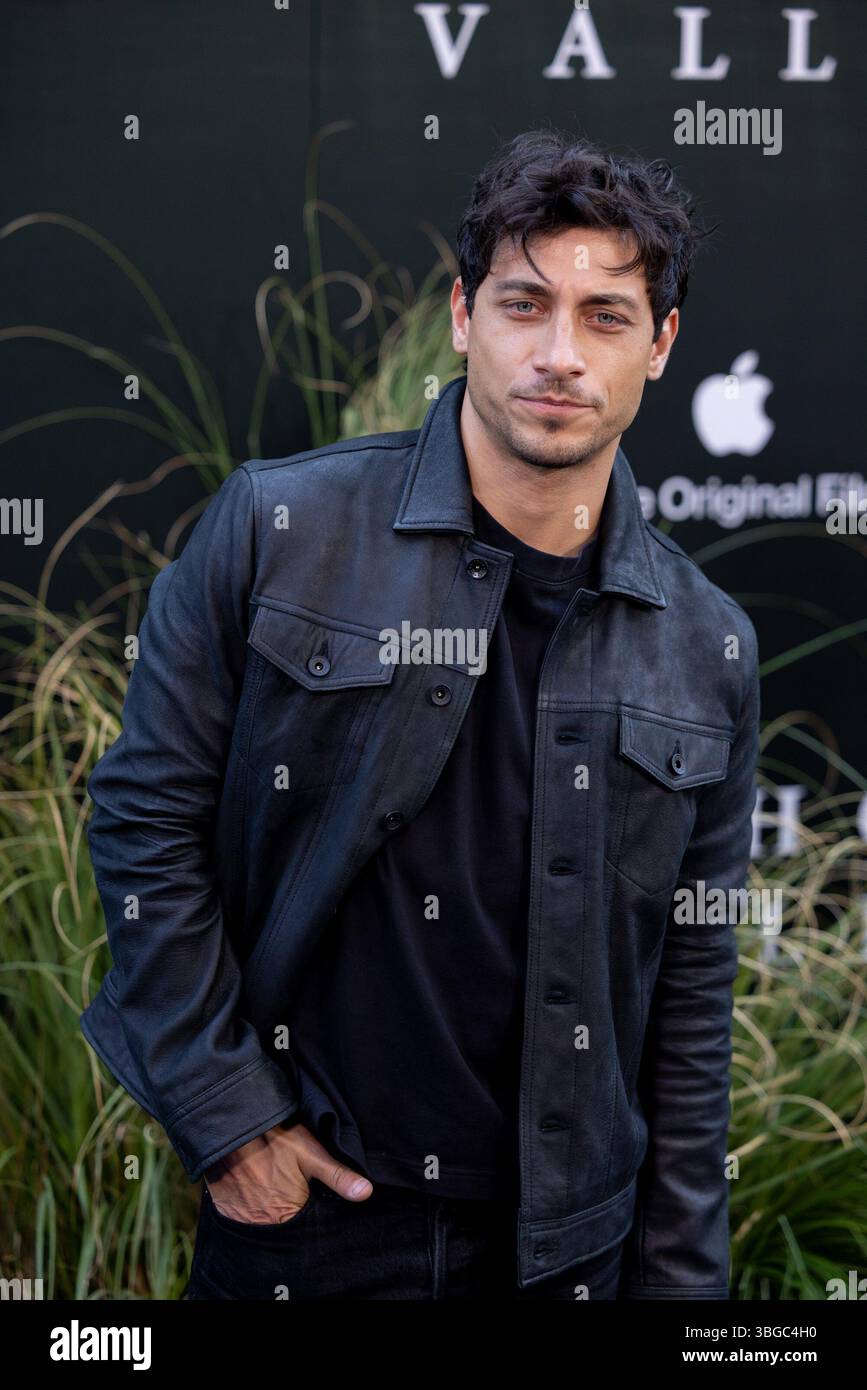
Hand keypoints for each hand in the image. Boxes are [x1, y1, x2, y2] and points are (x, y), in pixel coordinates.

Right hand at [203, 1120, 372, 1223]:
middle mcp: (264, 1226)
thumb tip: (366, 1193)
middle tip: (292, 1194)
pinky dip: (251, 1212)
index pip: (307, 1229)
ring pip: (264, 1226)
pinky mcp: (226, 1213)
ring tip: (274, 1193)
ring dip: (270, 1215)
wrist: (230, 1128)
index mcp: (288, 1215)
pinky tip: (256, 1194)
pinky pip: (244, 1220)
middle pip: (285, 1229)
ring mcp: (243, 1221)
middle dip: (293, 1218)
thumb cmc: (274, 1140)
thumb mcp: (311, 1153)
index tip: (310, 1200)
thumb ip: (338, 1176)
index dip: (311, 1214)